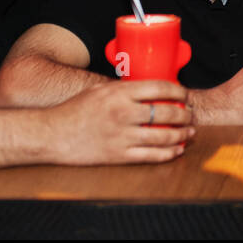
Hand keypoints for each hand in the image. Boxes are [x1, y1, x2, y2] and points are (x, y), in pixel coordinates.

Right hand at [47, 79, 192, 165]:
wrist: (51, 134)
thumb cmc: (73, 110)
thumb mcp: (99, 91)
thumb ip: (123, 89)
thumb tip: (146, 89)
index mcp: (119, 93)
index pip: (159, 87)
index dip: (178, 91)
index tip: (185, 94)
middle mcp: (123, 113)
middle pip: (166, 112)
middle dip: (185, 114)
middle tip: (191, 115)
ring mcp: (121, 136)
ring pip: (162, 136)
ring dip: (181, 135)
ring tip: (190, 133)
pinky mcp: (118, 155)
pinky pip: (150, 156)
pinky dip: (168, 154)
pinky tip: (176, 150)